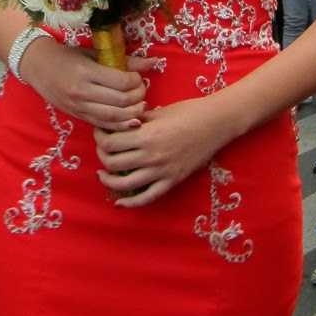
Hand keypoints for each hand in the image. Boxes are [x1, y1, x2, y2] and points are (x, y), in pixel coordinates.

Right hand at [18, 39, 149, 129]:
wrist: (37, 66)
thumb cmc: (66, 56)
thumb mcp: (93, 53)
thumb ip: (124, 60)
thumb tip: (153, 62)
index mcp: (86, 72)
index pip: (121, 82)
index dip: (136, 81)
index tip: (138, 77)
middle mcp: (82, 92)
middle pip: (120, 101)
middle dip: (138, 98)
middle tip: (142, 91)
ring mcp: (79, 107)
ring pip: (113, 118)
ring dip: (132, 114)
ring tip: (140, 106)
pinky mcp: (78, 116)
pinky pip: (103, 125)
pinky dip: (119, 125)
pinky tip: (129, 119)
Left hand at [93, 95, 232, 207]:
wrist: (216, 123)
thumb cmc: (187, 112)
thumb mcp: (157, 113)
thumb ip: (136, 122)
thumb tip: (117, 126)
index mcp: (145, 136)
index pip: (109, 142)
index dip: (99, 137)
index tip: (100, 132)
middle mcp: (151, 156)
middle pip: (112, 163)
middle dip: (101, 155)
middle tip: (102, 148)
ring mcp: (162, 171)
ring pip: (124, 184)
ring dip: (108, 181)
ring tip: (103, 174)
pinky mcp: (172, 181)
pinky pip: (147, 198)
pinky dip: (130, 203)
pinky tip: (119, 202)